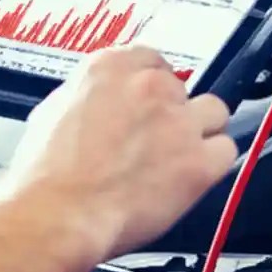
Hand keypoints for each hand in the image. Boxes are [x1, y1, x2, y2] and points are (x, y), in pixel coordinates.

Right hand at [0, 47, 237, 263]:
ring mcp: (178, 121)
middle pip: (183, 87)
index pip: (152, 59)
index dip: (151, 88)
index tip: (147, 105)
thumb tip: (103, 103)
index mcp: (111, 66)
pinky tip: (189, 176)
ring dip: (199, 131)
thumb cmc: (45, 172)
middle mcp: (149, 86)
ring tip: (176, 156)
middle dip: (171, 112)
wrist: (56, 212)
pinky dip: (212, 164)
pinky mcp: (199, 161)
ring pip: (214, 112)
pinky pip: (226, 151)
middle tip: (154, 139)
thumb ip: (92, 96)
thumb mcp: (54, 109)